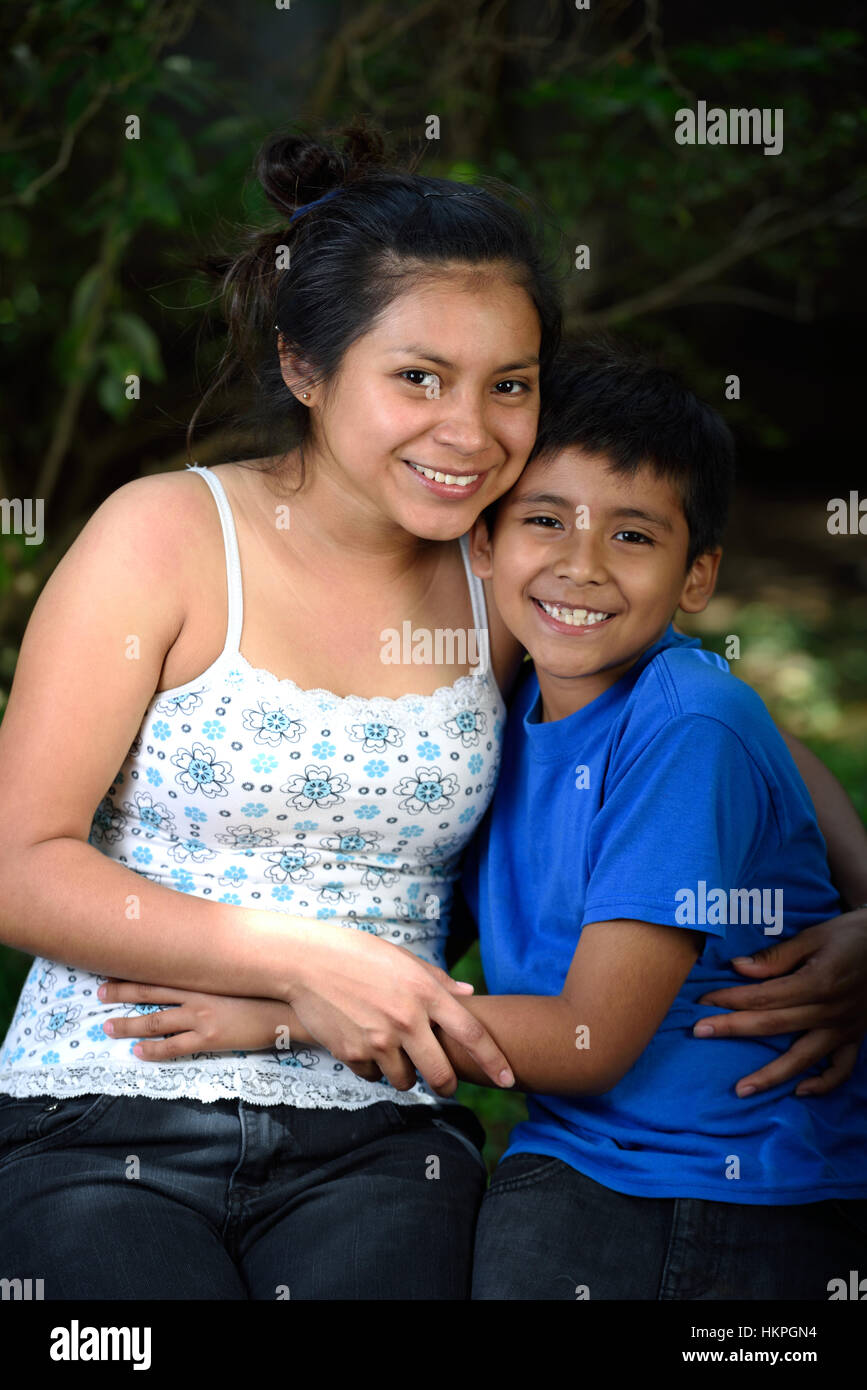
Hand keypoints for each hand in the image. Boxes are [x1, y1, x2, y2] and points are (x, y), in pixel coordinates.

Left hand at [97, 980, 298, 1059]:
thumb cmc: (265, 989)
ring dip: (129, 1025)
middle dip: (121, 993)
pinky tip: (138, 1052)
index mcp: (203, 976)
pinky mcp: (209, 1039)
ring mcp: (201, 1017)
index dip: (136, 971)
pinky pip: (172, 1047)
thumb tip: (204, 962)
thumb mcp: (238, 972)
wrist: (287, 1008)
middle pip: (149, 992)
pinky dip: (152, 1050)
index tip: (116, 969)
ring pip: (155, 1021)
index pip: (160, 971)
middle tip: (99, 994)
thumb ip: (218, 969)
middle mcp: (196, 994)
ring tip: (109, 1028)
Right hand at [287, 924, 514, 1095]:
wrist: (308, 962)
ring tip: (392, 1050)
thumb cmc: (360, 955)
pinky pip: (373, 1076)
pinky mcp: (353, 1054)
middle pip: (441, 1074)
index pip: (472, 1034)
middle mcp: (407, 1020)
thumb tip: (468, 996)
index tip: (509, 1079)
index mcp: (426, 993)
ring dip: (404, 1074)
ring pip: (405, 1081)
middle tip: (445, 1083)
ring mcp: (379, 1041)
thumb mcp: (404, 960)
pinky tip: (364, 1043)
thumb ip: (438, 982)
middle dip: (447, 1085)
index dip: (494, 1061)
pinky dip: (373, 1068)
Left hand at [692, 910, 866, 1096]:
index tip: (702, 1002)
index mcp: (817, 983)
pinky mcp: (857, 1036)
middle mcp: (830, 1011)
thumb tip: (739, 968)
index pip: (764, 996)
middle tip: (699, 1034)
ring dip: (771, 1075)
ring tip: (742, 1089)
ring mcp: (845, 1028)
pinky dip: (823, 1084)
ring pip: (804, 1058)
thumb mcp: (814, 936)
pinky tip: (800, 1090)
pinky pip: (842, 1068)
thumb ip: (777, 956)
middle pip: (774, 1025)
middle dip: (734, 1030)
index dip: (730, 1000)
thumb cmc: (852, 935)